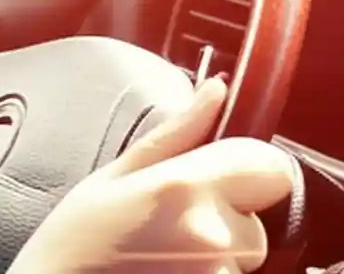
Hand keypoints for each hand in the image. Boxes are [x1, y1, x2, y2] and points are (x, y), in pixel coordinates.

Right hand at [10, 78, 293, 273]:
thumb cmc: (70, 250)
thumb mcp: (112, 178)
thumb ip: (176, 132)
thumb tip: (217, 89)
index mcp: (185, 187)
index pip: (273, 168)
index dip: (250, 171)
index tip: (221, 181)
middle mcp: (210, 236)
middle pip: (258, 219)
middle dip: (228, 222)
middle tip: (173, 231)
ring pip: (244, 259)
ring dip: (217, 258)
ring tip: (164, 259)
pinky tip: (167, 273)